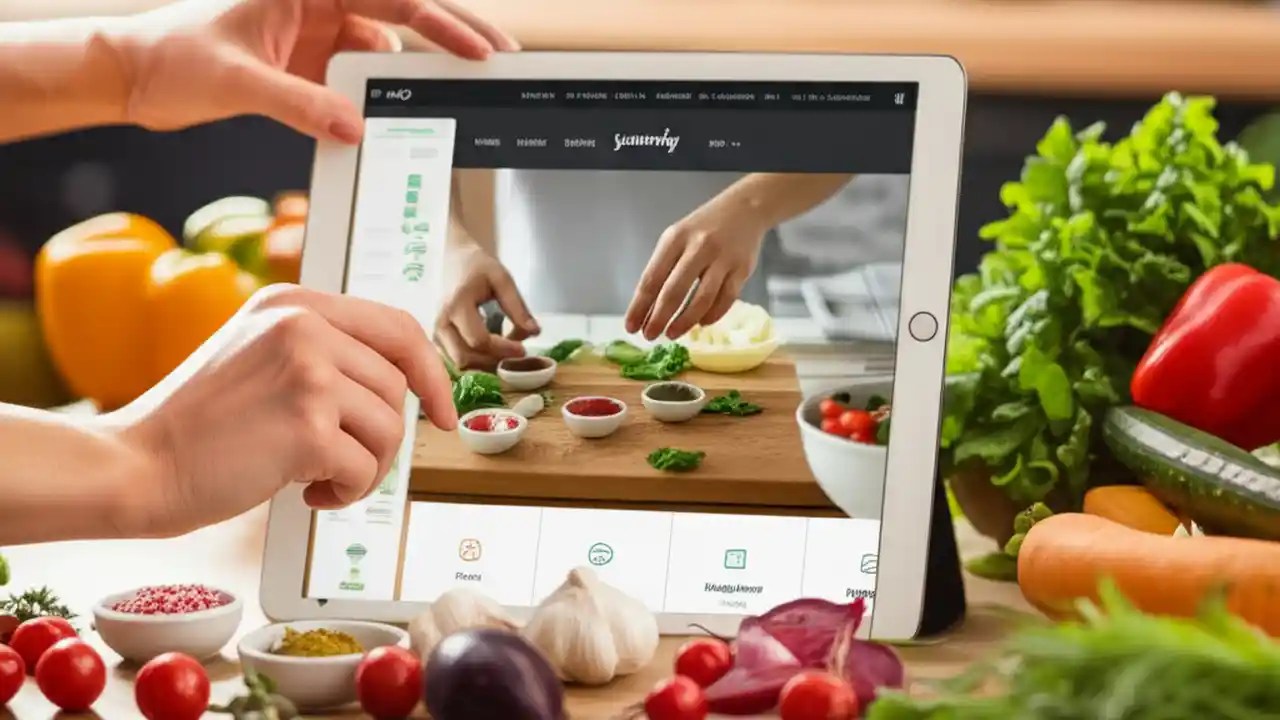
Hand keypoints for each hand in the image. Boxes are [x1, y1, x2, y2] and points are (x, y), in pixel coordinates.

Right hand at [113, 285, 455, 536]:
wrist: (137, 464)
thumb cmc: (197, 425)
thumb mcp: (258, 354)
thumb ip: (321, 351)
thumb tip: (401, 385)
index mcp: (294, 304)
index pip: (397, 327)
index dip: (431, 372)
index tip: (441, 410)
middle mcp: (303, 328)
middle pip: (396, 387)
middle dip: (385, 438)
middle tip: (350, 464)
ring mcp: (307, 374)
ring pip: (390, 429)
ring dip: (366, 468)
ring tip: (320, 480)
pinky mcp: (307, 428)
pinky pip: (367, 468)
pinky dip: (348, 494)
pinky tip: (309, 495)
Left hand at [120, 0, 517, 142]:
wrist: (135, 78)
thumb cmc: (172, 57)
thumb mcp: (237, 80)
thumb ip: (299, 102)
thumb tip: (354, 128)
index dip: (440, 21)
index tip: (476, 48)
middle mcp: (320, 4)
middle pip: (404, 14)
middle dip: (454, 34)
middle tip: (498, 56)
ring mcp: (318, 36)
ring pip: (388, 48)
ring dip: (421, 71)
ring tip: (462, 93)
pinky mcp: (312, 67)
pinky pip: (363, 79)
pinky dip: (386, 98)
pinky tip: (406, 117)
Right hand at [436, 243, 539, 369]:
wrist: (455, 261)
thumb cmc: (479, 268)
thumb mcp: (502, 279)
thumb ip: (517, 307)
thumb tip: (534, 332)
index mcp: (457, 305)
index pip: (479, 340)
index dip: (503, 349)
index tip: (523, 349)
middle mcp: (441, 323)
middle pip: (466, 358)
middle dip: (493, 361)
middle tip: (515, 353)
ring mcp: (437, 334)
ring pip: (460, 364)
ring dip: (486, 364)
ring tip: (506, 351)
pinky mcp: (438, 341)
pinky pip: (457, 361)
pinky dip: (477, 362)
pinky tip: (493, 351)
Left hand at [625, 200, 767, 340]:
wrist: (744, 209)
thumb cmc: (703, 229)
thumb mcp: (677, 238)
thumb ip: (664, 268)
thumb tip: (648, 309)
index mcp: (675, 239)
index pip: (651, 279)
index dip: (639, 307)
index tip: (631, 327)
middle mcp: (698, 247)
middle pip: (674, 291)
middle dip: (658, 318)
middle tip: (649, 336)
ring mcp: (722, 258)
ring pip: (702, 299)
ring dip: (684, 322)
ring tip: (672, 333)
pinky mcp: (742, 269)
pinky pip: (726, 299)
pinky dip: (712, 315)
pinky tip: (701, 323)